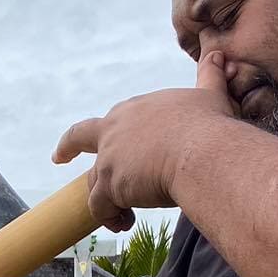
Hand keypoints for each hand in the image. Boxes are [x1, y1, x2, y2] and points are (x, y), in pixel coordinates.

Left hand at [52, 50, 234, 230]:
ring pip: (93, 183)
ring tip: (124, 218)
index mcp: (133, 111)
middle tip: (59, 157)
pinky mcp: (110, 185)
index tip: (94, 135)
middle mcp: (114, 131)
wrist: (202, 152)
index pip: (110, 120)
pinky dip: (110, 217)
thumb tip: (218, 54)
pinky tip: (125, 223)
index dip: (102, 129)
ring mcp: (109, 159)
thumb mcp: (210, 95)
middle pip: (79, 138)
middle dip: (67, 147)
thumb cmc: (209, 125)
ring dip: (106, 201)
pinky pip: (100, 208)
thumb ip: (209, 76)